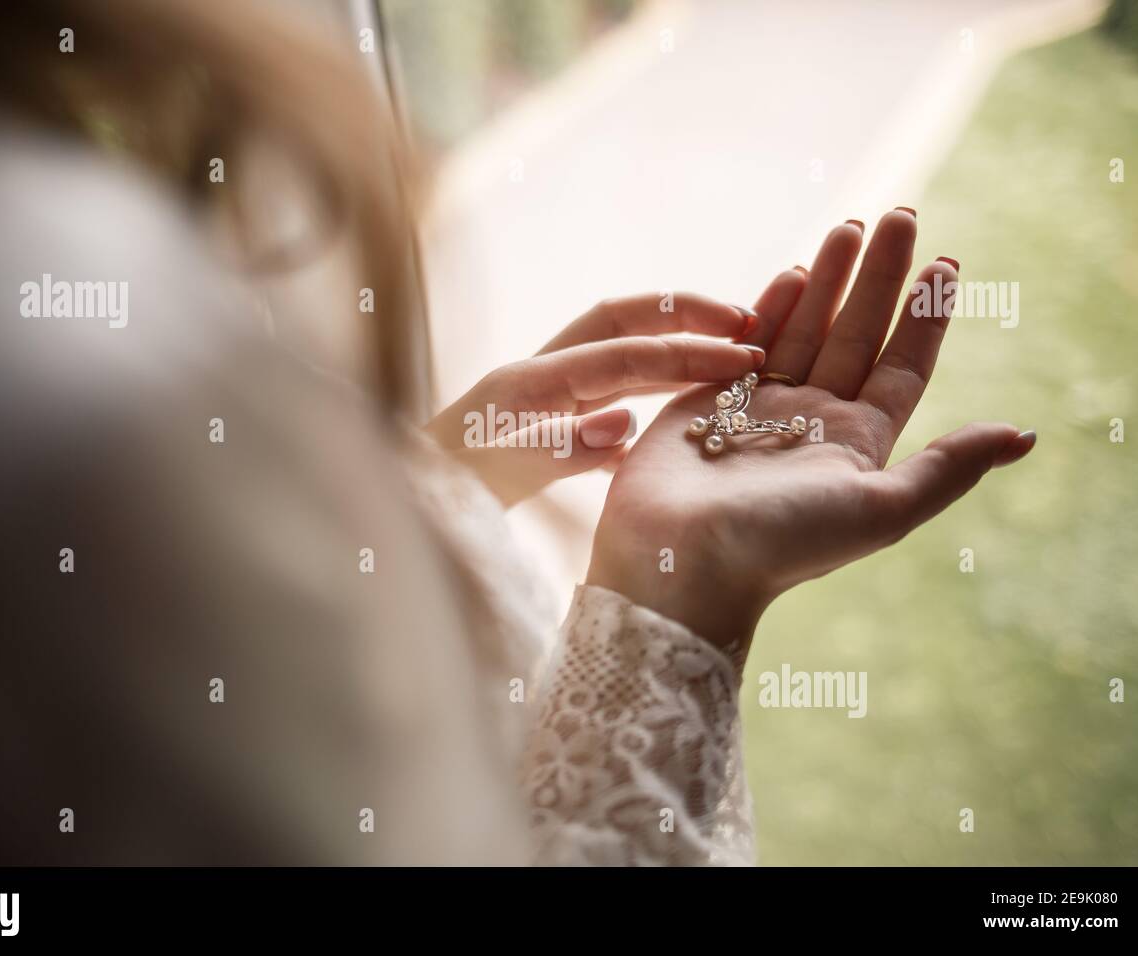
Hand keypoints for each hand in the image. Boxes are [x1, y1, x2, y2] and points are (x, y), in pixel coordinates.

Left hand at [426, 294, 766, 505]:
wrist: (390, 513)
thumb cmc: (433, 500)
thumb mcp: (490, 480)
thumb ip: (555, 450)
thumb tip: (623, 421)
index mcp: (526, 384)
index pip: (623, 354)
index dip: (686, 354)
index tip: (745, 360)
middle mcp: (535, 377)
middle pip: (621, 324)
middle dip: (684, 316)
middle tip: (748, 326)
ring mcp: (539, 399)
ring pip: (618, 357)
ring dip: (671, 350)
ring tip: (730, 357)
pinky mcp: (541, 428)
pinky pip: (607, 397)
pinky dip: (648, 397)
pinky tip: (678, 421)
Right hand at [587, 211, 1035, 650]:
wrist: (682, 559)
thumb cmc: (782, 540)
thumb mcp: (881, 508)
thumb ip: (947, 468)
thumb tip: (1023, 436)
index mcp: (857, 444)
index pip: (903, 367)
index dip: (926, 317)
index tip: (946, 264)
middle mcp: (812, 420)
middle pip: (856, 334)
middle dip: (879, 276)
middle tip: (900, 214)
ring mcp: (759, 407)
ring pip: (805, 329)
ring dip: (829, 278)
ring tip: (850, 224)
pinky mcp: (706, 398)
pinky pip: (749, 341)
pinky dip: (773, 305)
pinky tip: (795, 269)